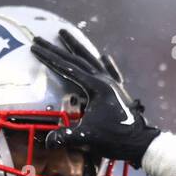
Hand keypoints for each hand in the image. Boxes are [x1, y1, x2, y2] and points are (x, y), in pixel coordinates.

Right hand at [30, 29, 160, 167]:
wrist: (140, 143)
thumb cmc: (114, 139)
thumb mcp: (87, 138)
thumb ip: (66, 137)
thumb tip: (48, 141)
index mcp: (95, 87)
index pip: (67, 68)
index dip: (49, 58)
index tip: (35, 48)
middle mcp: (104, 80)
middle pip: (76, 59)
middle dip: (56, 48)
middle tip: (40, 38)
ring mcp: (113, 84)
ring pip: (92, 59)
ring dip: (77, 47)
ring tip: (64, 33)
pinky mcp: (119, 91)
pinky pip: (111, 71)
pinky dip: (106, 63)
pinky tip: (104, 56)